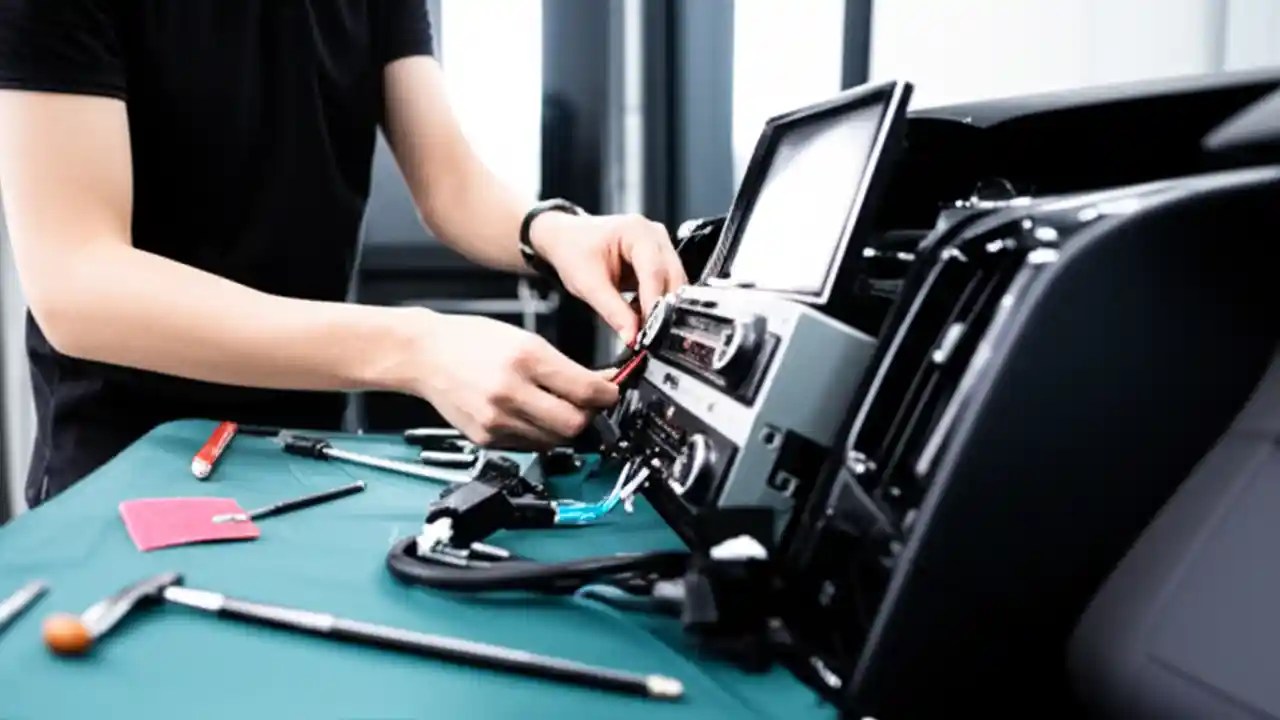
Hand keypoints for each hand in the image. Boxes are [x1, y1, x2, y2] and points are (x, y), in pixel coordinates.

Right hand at [411, 311, 618, 448]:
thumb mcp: (525, 339)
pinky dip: (540, 434)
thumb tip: (602, 383)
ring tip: (558, 408)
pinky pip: (530, 446)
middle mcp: (511, 392)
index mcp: (525, 359)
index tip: (612, 391)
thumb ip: (564, 366)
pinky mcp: (486, 439)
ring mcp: (497, 420)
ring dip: (566, 428)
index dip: (608, 395)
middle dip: (589, 416)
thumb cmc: (472, 341)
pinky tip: (532, 415)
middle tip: (589, 404)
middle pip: (574, 424)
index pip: (586, 390)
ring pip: (555, 441)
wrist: (424, 355)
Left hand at [531, 212, 687, 344]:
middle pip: (671, 277)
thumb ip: (613, 311)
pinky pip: (667, 285)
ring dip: (662, 307)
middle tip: (649, 335)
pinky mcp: (659, 259)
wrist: (566, 239)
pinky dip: (657, 303)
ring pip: (674, 283)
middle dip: (662, 308)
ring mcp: (660, 246)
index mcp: (636, 231)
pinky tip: (640, 314)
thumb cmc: (573, 251)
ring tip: (642, 326)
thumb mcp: (588, 285)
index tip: (650, 330)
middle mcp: (654, 235)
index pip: (654, 271)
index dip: (653, 303)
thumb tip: (632, 335)